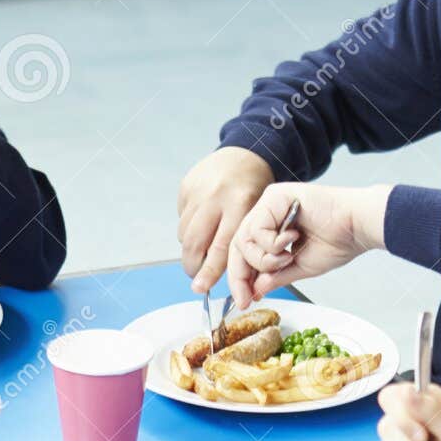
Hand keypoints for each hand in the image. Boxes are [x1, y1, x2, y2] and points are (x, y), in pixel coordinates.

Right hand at [178, 147, 273, 291]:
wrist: (245, 152)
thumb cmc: (256, 189)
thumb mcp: (259, 215)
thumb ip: (243, 242)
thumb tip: (226, 276)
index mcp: (239, 204)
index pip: (220, 248)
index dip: (209, 272)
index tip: (200, 288)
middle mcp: (215, 197)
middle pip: (194, 243)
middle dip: (192, 265)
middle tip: (196, 276)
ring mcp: (197, 191)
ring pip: (184, 234)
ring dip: (191, 247)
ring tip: (203, 247)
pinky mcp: (185, 187)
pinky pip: (181, 218)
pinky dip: (189, 227)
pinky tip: (203, 221)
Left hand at [227, 183, 390, 309]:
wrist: (357, 228)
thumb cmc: (338, 241)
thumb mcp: (298, 267)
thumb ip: (274, 277)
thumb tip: (255, 289)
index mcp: (272, 226)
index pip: (245, 252)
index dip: (241, 278)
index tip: (245, 300)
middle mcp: (268, 212)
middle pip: (238, 245)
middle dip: (242, 274)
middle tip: (250, 294)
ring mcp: (270, 202)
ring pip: (244, 238)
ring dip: (264, 258)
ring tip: (286, 258)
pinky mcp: (276, 196)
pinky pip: (257, 227)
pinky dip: (271, 243)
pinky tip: (291, 241)